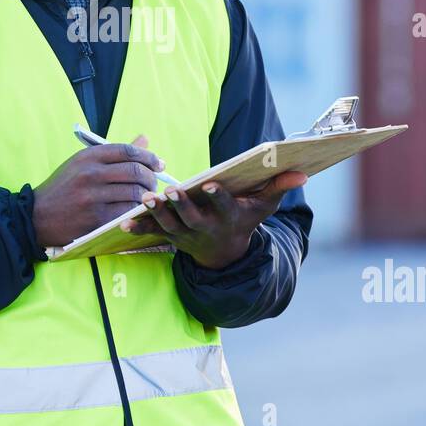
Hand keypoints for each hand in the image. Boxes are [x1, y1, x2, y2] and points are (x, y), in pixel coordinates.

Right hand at [32, 135, 162, 247]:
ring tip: (147, 198)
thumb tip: (145, 139)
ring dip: (147, 196)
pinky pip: (127, 212)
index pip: (128, 150)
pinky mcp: (96, 218)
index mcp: (88, 156)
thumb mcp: (83, 164)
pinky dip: (137, 211)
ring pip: (135, 193)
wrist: (37, 215)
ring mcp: (93, 197)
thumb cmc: (64, 188)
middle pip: (136, 171)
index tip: (159, 164)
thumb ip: (115, 153)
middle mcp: (91, 174)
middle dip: (152, 178)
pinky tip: (137, 211)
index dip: (149, 156)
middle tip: (154, 184)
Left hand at [120, 171, 307, 269]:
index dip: (218, 197)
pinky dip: (138, 229)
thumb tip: (302, 172)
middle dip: (182, 205)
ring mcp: (186, 236)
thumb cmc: (244, 219)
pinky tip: (122, 224)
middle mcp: (206, 229)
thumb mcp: (263, 206)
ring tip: (146, 200)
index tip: (211, 185)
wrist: (225, 253)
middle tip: (171, 192)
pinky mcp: (170, 238)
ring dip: (157, 214)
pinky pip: (152, 234)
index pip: (225, 207)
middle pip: (192, 218)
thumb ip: (279, 187)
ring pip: (170, 226)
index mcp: (229, 218)